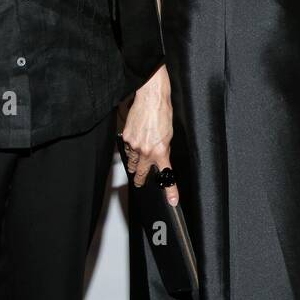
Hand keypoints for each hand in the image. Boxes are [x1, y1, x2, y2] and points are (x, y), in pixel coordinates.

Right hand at [122, 64, 177, 205]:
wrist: (151, 98)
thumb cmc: (163, 113)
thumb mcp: (170, 135)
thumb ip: (164, 149)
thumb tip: (160, 156)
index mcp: (161, 151)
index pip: (167, 175)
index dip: (170, 191)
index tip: (172, 201)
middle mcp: (146, 151)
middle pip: (141, 173)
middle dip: (140, 179)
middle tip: (139, 183)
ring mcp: (134, 145)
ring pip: (132, 161)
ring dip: (134, 164)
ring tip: (135, 167)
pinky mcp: (126, 137)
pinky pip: (127, 148)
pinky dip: (130, 148)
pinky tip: (132, 145)